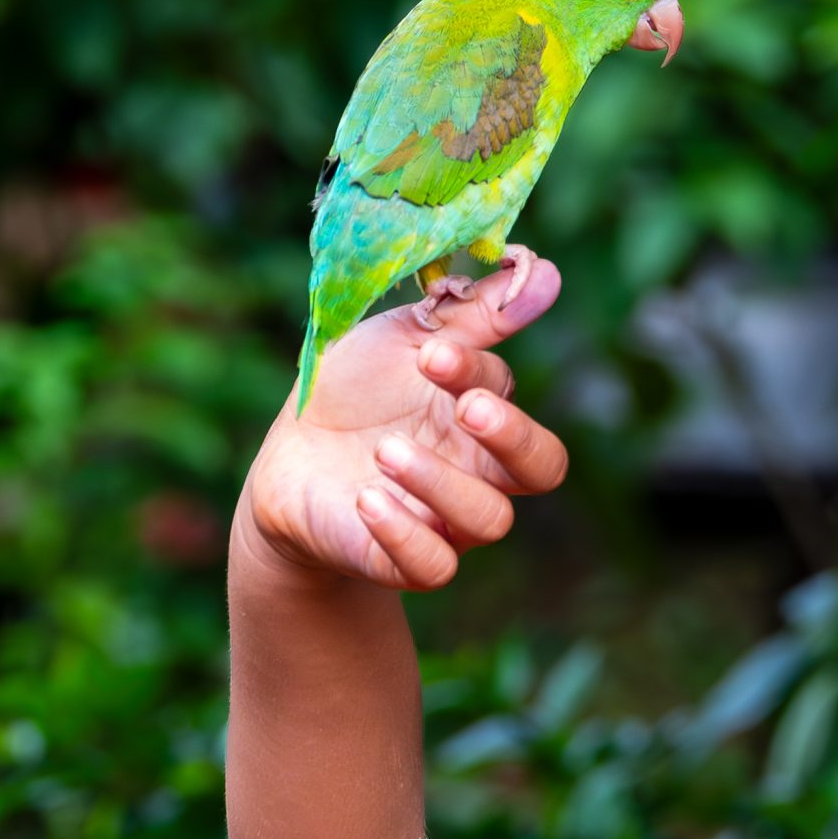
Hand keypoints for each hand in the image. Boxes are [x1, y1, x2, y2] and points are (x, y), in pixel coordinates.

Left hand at [237, 261, 568, 591]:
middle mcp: (481, 473)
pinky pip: (432, 566)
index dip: (482, 377)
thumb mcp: (407, 340)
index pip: (514, 400)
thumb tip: (548, 272)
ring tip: (386, 452)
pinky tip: (367, 499)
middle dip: (513, 435)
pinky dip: (405, 534)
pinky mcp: (402, 560)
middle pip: (543, 469)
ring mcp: (446, 521)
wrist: (289, 461)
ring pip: (487, 520)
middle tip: (465, 406)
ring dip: (440, 482)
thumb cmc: (356, 392)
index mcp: (485, 418)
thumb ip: (476, 314)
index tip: (434, 354)